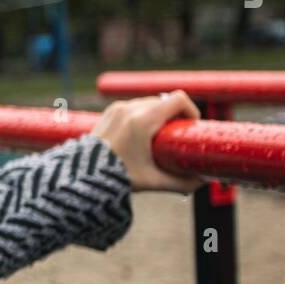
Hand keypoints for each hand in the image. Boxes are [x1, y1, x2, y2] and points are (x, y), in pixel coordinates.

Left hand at [90, 91, 204, 192]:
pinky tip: (144, 134)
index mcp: (142, 120)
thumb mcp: (152, 181)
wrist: (82, 176)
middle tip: (177, 137)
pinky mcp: (110, 111)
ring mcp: (118, 108)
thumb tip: (202, 183)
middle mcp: (129, 109)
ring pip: (150, 103)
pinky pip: (135, 106)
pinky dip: (144, 115)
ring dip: (159, 115)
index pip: (178, 100)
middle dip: (175, 116)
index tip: (190, 127)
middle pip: (165, 102)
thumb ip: (181, 183)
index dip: (191, 111)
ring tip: (160, 137)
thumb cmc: (116, 178)